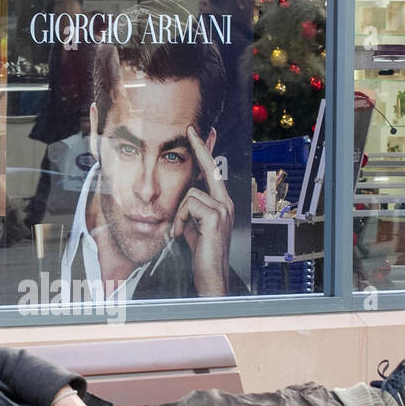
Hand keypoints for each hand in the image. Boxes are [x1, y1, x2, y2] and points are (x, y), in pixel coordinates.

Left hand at [171, 126, 233, 296]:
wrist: (210, 276)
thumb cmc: (200, 254)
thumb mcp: (193, 226)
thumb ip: (191, 209)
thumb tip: (180, 195)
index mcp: (220, 203)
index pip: (212, 171)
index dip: (205, 151)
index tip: (197, 132)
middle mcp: (225, 203)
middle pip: (210, 168)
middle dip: (200, 148)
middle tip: (190, 129)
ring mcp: (223, 209)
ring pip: (190, 194)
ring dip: (179, 215)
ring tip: (181, 232)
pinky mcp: (216, 216)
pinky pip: (189, 205)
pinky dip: (181, 221)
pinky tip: (184, 236)